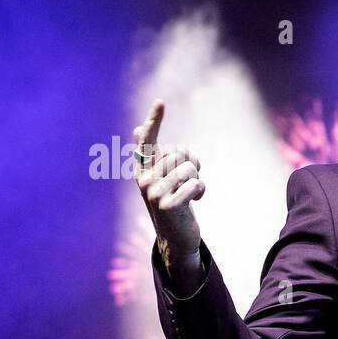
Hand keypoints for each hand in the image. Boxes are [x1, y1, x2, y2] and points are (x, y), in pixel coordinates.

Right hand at [133, 100, 204, 264]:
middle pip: (178, 153)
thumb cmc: (172, 201)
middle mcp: (144, 178)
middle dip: (191, 163)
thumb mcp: (162, 178)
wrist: (175, 237)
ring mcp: (154, 192)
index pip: (147, 140)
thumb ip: (153, 155)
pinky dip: (201, 191)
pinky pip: (195, 184)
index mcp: (142, 169)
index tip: (160, 102)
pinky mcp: (168, 205)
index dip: (154, 120)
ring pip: (188, 168)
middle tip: (188, 180)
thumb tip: (136, 129)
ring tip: (189, 192)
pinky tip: (194, 202)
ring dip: (197, 179)